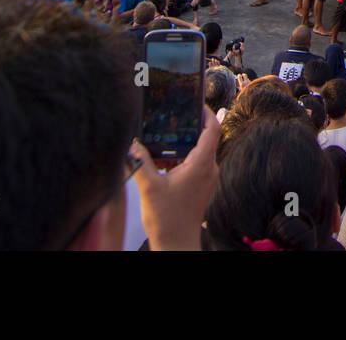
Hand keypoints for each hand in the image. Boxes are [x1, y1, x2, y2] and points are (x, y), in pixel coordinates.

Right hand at [129, 107, 218, 249]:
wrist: (176, 244)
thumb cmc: (167, 219)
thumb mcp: (149, 187)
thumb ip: (140, 161)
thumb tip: (132, 144)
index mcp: (202, 164)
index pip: (212, 129)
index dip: (206, 112)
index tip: (195, 101)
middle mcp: (209, 168)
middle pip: (205, 137)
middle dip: (190, 125)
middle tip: (174, 114)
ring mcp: (205, 177)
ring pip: (198, 150)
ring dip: (183, 142)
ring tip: (164, 135)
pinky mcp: (199, 185)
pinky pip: (194, 162)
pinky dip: (180, 156)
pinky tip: (162, 159)